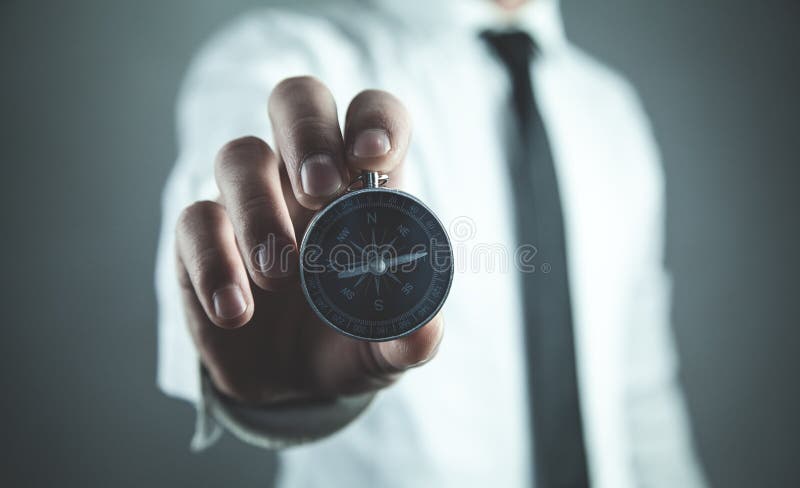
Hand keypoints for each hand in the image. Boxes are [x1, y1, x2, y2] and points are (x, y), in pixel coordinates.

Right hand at [175, 77, 442, 405]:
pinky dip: (214, 262)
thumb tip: (423, 330)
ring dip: (259, 209)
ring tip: (279, 275)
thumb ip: (410, 336)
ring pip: (238, 155)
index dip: (373, 120)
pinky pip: (194, 222)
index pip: (369, 114)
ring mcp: (248, 200)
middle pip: (296, 100)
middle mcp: (302, 175)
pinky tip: (236, 311)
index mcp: (362, 183)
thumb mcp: (388, 348)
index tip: (374, 158)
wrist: (291, 383)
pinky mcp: (200, 237)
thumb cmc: (349, 340)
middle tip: (320, 192)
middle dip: (308, 133)